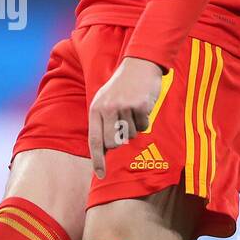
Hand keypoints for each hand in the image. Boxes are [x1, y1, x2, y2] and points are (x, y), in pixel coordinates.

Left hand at [88, 57, 164, 178]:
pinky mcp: (140, 106)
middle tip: (124, 126)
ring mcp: (124, 107)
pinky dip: (144, 120)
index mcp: (96, 109)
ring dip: (134, 127)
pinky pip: (144, 126)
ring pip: (131, 135)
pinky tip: (141, 106)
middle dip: (120, 141)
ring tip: (132, 109)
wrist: (139, 64)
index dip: (98, 160)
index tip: (101, 175)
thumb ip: (102, 123)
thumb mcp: (104, 101)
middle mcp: (108, 109)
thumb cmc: (121, 87)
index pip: (94, 141)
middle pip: (114, 143)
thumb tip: (104, 150)